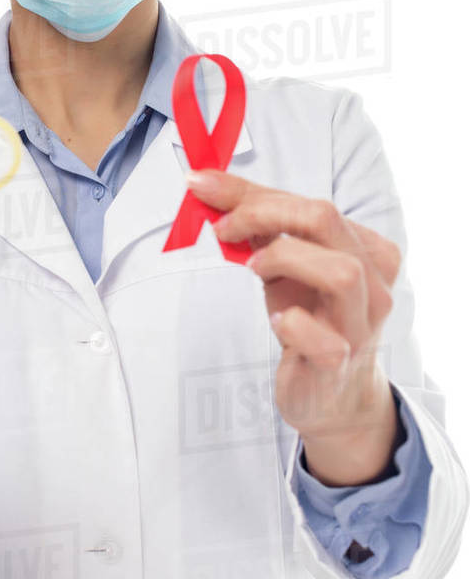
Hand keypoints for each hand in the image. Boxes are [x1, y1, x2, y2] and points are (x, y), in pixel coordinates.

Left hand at [187, 168, 402, 485]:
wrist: (332, 394)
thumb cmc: (311, 318)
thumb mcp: (285, 265)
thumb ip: (257, 224)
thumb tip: (209, 185)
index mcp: (365, 249)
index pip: (311, 203)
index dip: (252, 192)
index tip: (204, 186)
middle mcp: (372, 282)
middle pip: (326, 220)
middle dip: (263, 213)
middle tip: (223, 228)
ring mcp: (360, 325)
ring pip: (342, 272)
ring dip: (285, 258)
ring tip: (253, 267)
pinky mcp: (340, 364)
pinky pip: (326, 341)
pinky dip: (295, 324)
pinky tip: (279, 321)